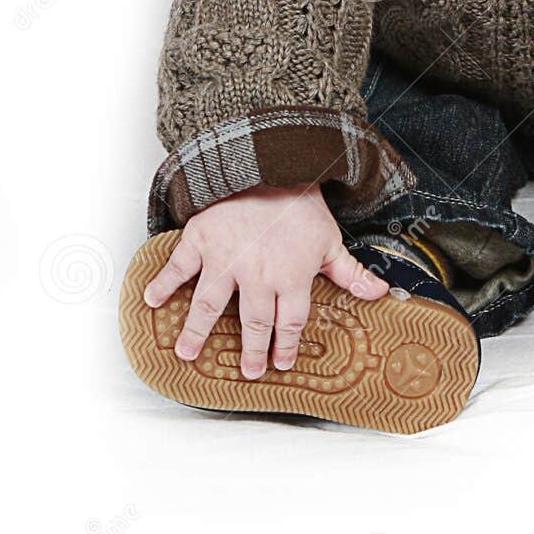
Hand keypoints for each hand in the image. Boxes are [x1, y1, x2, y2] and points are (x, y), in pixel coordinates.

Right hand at [142, 182, 388, 378]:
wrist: (272, 162)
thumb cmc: (301, 202)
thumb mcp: (331, 239)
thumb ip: (350, 272)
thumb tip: (380, 294)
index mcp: (293, 277)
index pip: (291, 322)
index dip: (287, 345)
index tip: (281, 362)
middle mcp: (259, 274)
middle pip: (254, 322)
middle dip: (251, 350)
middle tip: (246, 371)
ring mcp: (227, 258)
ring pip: (211, 305)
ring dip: (197, 330)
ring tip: (186, 352)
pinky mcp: (203, 238)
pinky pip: (180, 266)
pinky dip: (164, 283)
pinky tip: (152, 300)